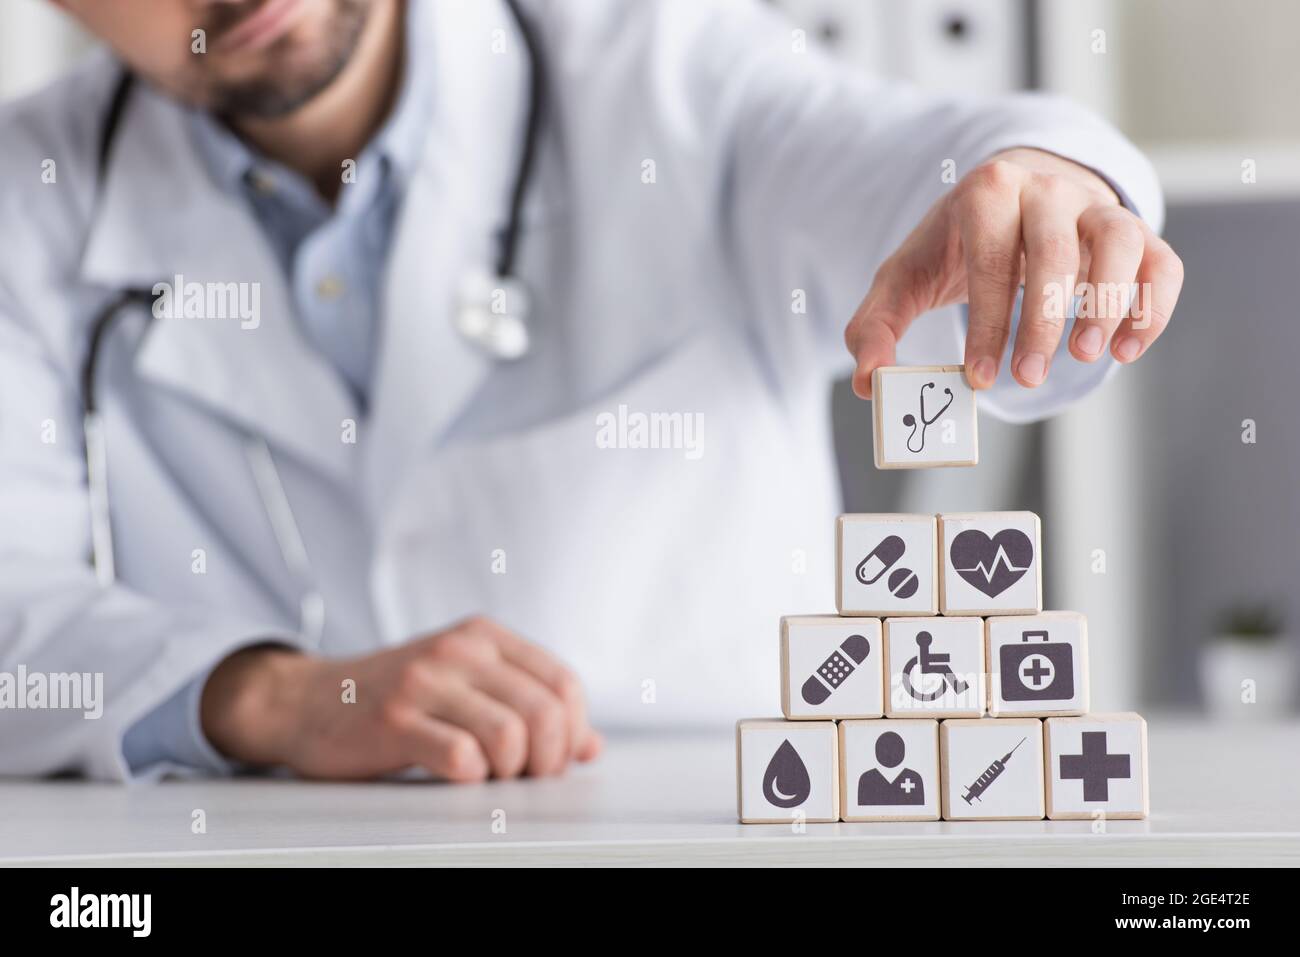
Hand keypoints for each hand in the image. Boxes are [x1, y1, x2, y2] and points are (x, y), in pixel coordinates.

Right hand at [200, 616, 602, 781]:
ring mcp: (424, 682)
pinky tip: (455, 774)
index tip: (555, 759)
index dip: (572, 731)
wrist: (304, 700)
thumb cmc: (393, 698)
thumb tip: (591, 746)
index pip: (563, 682)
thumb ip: (528, 706)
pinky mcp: (393, 720)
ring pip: (511, 734)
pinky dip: (470, 778)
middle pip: (545, 711)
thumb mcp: (466, 685)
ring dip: (510, 772)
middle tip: (524, 778)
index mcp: (484, 637)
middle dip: (546, 760)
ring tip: (489, 776)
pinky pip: (460, 757)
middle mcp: (458, 651)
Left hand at [845, 147, 1183, 395]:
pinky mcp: (1132, 231)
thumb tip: (869, 382)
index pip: (992, 257)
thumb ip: (875, 327)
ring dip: (1108, 301)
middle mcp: (1047, 189)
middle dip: (1040, 319)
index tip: (979, 375)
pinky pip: (1160, 262)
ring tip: (1085, 356)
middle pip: (1054, 249)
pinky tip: (1127, 349)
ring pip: (1121, 239)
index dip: (988, 321)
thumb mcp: (904, 278)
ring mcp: (1095, 207)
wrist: (1008, 198)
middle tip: (1026, 375)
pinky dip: (1152, 305)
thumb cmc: (953, 247)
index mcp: (987, 191)